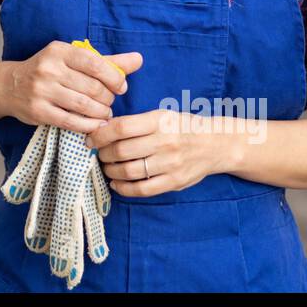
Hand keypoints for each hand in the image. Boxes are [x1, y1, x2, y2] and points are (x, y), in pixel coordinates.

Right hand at [0, 40, 141, 132]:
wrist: (9, 86)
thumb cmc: (49, 71)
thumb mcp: (73, 60)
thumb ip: (106, 61)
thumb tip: (139, 59)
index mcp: (60, 51)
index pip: (95, 64)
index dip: (114, 78)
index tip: (121, 87)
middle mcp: (49, 69)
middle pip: (92, 87)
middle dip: (107, 98)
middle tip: (109, 102)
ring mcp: (42, 91)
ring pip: (84, 106)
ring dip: (101, 113)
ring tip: (104, 113)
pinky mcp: (38, 111)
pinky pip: (71, 121)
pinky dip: (89, 125)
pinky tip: (95, 125)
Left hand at [85, 108, 233, 197]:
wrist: (215, 144)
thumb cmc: (182, 127)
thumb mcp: (161, 116)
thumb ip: (135, 123)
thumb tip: (102, 129)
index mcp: (159, 121)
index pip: (121, 128)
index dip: (100, 134)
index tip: (91, 139)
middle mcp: (164, 142)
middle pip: (121, 151)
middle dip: (103, 154)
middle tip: (100, 154)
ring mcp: (170, 164)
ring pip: (129, 171)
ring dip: (111, 171)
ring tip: (108, 167)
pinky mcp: (174, 182)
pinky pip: (142, 190)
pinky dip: (124, 188)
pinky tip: (117, 183)